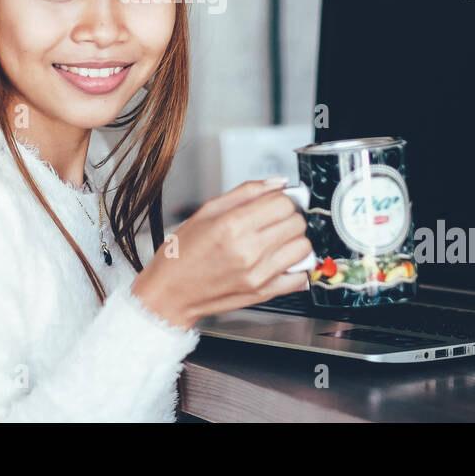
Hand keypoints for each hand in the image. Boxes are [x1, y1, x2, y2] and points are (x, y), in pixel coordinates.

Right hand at [130, 177, 311, 330]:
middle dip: (289, 217)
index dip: (280, 198)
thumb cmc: (183, 253)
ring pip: (303, 247)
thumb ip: (246, 192)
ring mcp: (258, 274)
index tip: (273, 202)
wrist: (171, 291)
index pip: (283, 202)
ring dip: (294, 240)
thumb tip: (277, 182)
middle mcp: (248, 250)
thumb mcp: (207, 211)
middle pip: (297, 223)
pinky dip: (296, 267)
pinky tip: (281, 261)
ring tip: (277, 240)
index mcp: (232, 225)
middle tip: (274, 220)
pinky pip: (300, 277)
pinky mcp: (263, 293)